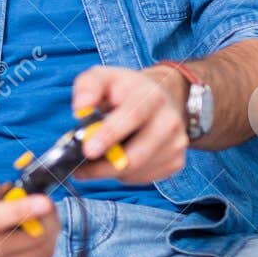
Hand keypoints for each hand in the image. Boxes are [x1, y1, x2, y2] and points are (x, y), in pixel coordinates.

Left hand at [68, 65, 189, 184]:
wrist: (156, 98)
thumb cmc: (123, 91)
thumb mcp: (103, 78)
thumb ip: (88, 87)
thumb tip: (81, 108)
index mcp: (151, 95)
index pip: (133, 115)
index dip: (110, 134)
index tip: (88, 150)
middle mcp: (169, 120)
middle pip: (137, 154)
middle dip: (106, 166)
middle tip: (81, 169)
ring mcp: (176, 143)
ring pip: (138, 170)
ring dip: (110, 171)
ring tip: (97, 159)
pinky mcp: (177, 161)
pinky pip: (143, 178)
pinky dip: (124, 175)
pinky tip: (118, 160)